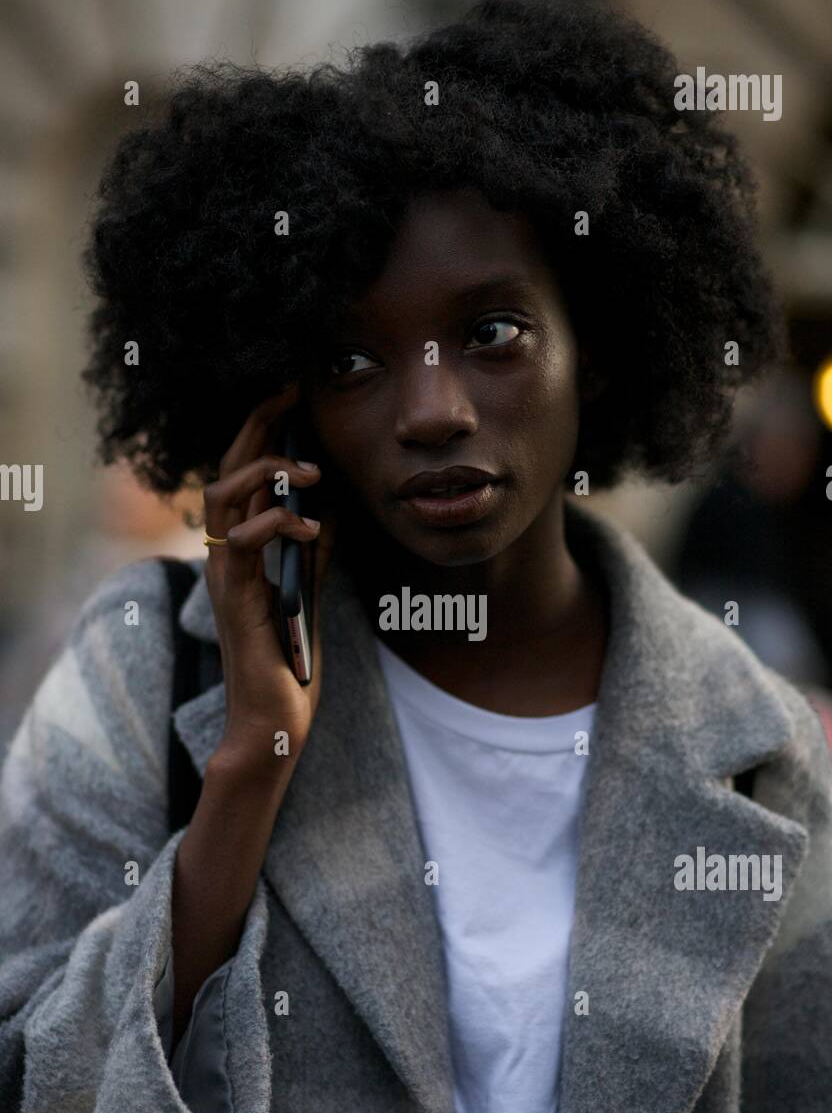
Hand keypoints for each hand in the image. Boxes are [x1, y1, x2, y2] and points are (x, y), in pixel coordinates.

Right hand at [202, 383, 336, 779]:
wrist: (274, 719)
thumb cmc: (289, 662)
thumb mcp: (308, 592)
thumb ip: (312, 552)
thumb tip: (329, 511)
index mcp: (239, 548)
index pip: (241, 473)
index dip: (262, 430)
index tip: (293, 395)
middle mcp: (223, 554)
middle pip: (224, 468)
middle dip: (256, 425)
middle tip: (291, 393)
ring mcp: (223, 574)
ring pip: (222, 496)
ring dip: (266, 472)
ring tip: (310, 471)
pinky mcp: (234, 599)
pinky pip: (243, 542)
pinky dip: (276, 523)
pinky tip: (310, 527)